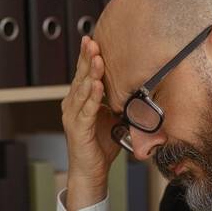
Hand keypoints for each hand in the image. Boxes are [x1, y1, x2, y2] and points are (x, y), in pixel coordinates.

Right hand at [61, 36, 119, 210]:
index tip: (93, 38)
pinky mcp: (77, 128)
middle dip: (87, 58)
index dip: (88, 56)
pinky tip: (97, 85)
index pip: (84, 73)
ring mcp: (73, 116)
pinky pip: (86, 110)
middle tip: (92, 40)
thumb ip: (119, 103)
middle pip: (81, 76)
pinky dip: (92, 97)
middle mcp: (72, 104)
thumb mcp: (114, 118)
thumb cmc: (100, 146)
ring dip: (90, 73)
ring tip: (97, 58)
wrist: (91, 172)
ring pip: (82, 90)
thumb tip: (139, 90)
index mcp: (79, 99)